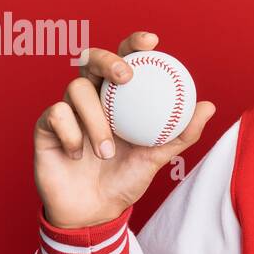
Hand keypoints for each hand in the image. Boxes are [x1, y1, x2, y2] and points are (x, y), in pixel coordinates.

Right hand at [32, 31, 215, 227]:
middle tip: (127, 76)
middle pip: (92, 59)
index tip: (152, 42)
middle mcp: (92, 98)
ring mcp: (67, 109)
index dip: (134, 44)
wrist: (95, 210)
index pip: (125, 60)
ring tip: (105, 152)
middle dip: (108, 59)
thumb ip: (182, 134)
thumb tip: (208, 106)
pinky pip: (56, 115)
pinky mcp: (45, 126)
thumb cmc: (126, 178)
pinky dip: (72, 135)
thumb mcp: (158, 157)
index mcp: (119, 99)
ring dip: (95, 121)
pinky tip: (78, 155)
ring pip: (75, 90)